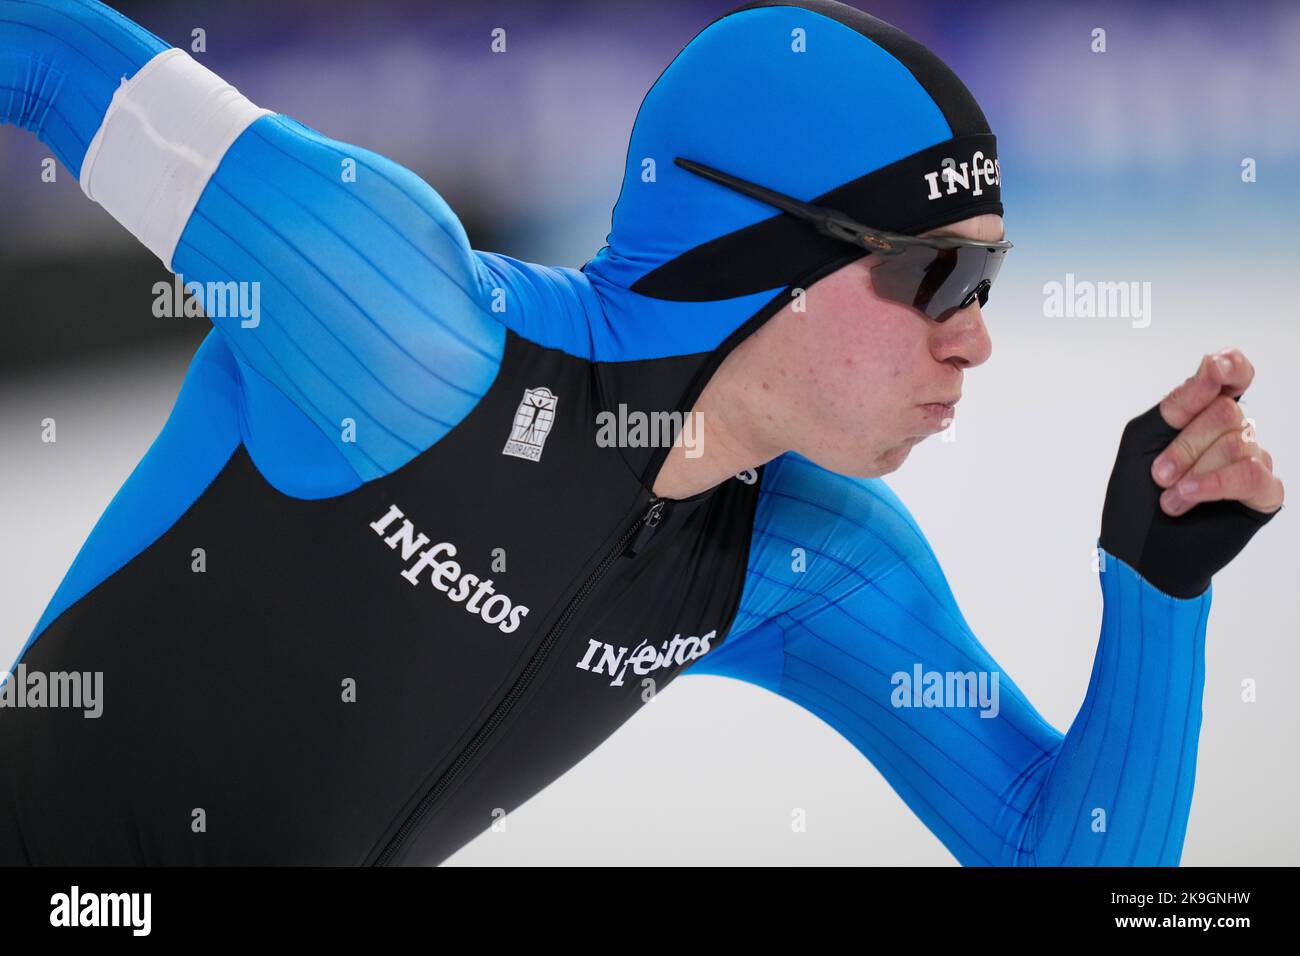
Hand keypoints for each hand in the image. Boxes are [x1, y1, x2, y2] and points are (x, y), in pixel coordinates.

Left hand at [1149, 348, 1284, 517]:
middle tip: (1160, 475)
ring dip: (1193, 472)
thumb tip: (1213, 365)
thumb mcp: (1142, 440)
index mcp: (1201, 415)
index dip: (1231, 367)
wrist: (1138, 552)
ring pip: (1237, 444)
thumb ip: (1178, 403)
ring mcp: (1250, 463)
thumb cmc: (1136, 497)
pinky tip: (1189, 498)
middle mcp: (1231, 434)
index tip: (1216, 367)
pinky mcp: (1263, 495)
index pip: (1233, 376)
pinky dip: (1215, 484)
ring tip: (1169, 499)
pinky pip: (1253, 474)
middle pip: (1226, 413)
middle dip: (1185, 445)